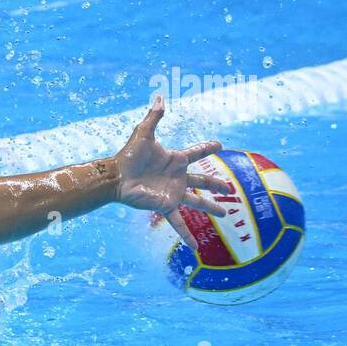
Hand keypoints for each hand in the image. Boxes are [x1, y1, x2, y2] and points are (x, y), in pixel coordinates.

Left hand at [112, 95, 232, 249]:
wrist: (116, 177)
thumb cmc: (128, 155)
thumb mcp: (143, 133)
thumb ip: (154, 116)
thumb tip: (160, 96)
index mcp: (176, 159)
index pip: (196, 152)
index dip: (208, 148)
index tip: (219, 145)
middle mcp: (177, 177)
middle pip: (203, 180)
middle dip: (217, 183)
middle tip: (230, 188)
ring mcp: (173, 193)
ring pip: (198, 202)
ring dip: (212, 208)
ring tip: (226, 214)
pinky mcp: (165, 206)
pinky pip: (178, 223)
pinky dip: (187, 236)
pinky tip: (195, 248)